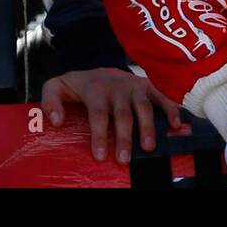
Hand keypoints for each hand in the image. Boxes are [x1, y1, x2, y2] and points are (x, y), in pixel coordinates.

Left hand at [40, 68, 182, 164]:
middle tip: (123, 159)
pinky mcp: (148, 87)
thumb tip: (57, 121)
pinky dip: (171, 109)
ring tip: (149, 148)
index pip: (98, 113)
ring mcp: (134, 86)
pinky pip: (162, 97)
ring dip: (148, 127)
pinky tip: (176, 125)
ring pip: (143, 107)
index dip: (99, 134)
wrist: (100, 67)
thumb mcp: (57, 86)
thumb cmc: (79, 85)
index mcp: (95, 89)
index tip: (99, 155)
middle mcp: (117, 86)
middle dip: (124, 137)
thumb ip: (50, 100)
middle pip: (122, 114)